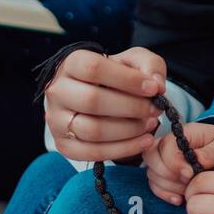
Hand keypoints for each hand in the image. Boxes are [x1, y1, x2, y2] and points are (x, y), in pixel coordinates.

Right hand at [43, 45, 167, 162]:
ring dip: (129, 130)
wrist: (98, 94)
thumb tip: (156, 84)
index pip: (94, 69)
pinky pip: (93, 153)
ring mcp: (57, 120)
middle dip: (131, 107)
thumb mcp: (134, 61)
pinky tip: (144, 141)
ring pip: (93, 130)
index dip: (127, 80)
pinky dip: (123, 149)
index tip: (153, 88)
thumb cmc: (116, 76)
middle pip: (92, 101)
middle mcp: (58, 91)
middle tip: (154, 109)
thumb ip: (150, 65)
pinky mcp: (64, 145)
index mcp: (71, 64)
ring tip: (150, 124)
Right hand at [143, 122, 213, 205]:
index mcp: (184, 133)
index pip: (166, 145)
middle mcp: (169, 144)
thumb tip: (198, 160)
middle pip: (151, 156)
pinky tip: (179, 199)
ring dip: (167, 186)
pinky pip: (155, 185)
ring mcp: (164, 159)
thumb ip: (211, 153)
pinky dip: (165, 194)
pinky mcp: (165, 174)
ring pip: (151, 173)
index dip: (174, 162)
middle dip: (166, 174)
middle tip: (187, 182)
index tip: (190, 174)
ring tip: (187, 191)